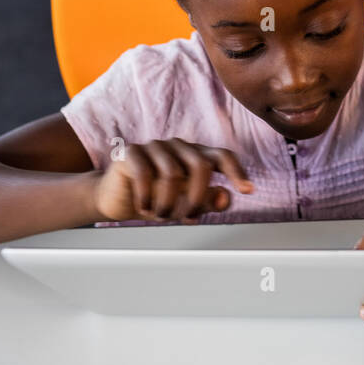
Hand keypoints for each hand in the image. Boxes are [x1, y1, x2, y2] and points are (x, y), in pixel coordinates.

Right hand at [93, 139, 253, 222]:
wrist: (115, 199)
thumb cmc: (155, 199)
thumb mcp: (184, 205)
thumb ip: (207, 201)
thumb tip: (226, 197)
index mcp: (195, 155)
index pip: (222, 156)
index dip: (236, 171)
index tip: (247, 190)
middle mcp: (178, 147)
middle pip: (200, 165)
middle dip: (197, 197)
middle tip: (188, 217)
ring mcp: (154, 146)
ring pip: (172, 174)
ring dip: (168, 203)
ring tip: (161, 215)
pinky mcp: (131, 152)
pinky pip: (145, 175)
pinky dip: (147, 197)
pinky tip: (144, 207)